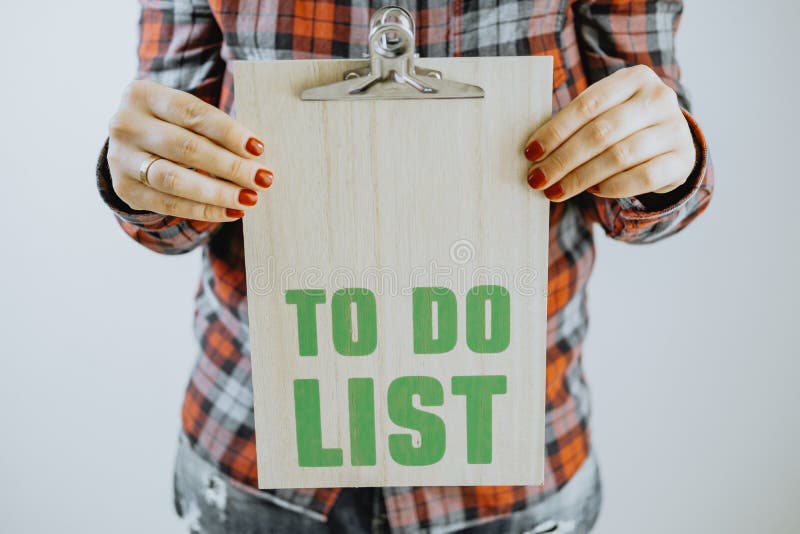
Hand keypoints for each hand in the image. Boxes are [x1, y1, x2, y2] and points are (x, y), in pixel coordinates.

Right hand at [107, 80, 272, 220]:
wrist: (132, 144)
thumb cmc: (174, 124)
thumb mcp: (185, 113)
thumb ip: (214, 126)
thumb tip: (256, 153)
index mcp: (142, 95)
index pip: (191, 113)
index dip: (227, 132)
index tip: (258, 148)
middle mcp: (126, 125)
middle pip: (185, 148)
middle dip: (229, 166)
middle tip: (262, 178)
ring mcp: (120, 158)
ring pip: (175, 180)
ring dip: (218, 192)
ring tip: (249, 198)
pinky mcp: (125, 189)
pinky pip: (169, 205)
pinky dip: (204, 210)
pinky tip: (231, 211)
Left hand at [523, 65, 694, 201]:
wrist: (672, 143)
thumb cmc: (624, 126)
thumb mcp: (605, 111)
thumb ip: (577, 122)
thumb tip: (533, 151)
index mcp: (635, 78)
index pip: (588, 105)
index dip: (556, 130)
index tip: (531, 152)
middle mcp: (659, 98)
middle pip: (601, 132)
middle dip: (563, 159)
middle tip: (537, 179)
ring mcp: (674, 129)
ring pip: (619, 157)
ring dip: (581, 178)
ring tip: (556, 190)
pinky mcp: (682, 159)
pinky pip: (642, 177)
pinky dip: (612, 187)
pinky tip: (592, 191)